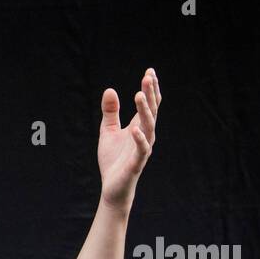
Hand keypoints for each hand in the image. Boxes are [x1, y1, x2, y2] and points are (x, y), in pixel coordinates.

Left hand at [97, 67, 160, 211]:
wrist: (112, 187)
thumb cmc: (113, 160)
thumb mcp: (108, 131)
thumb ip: (110, 112)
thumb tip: (110, 90)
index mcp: (139, 126)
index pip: (149, 104)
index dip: (150, 88)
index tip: (149, 71)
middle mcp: (144, 135)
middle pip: (151, 111)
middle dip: (150, 94)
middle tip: (148, 76)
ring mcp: (142, 148)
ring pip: (148, 126)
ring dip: (145, 110)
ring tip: (139, 95)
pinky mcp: (136, 163)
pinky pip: (141, 149)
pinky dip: (139, 139)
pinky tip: (134, 129)